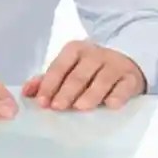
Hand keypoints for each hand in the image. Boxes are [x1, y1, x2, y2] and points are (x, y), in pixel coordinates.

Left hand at [22, 40, 145, 110]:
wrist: (126, 60)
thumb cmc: (90, 69)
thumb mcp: (69, 69)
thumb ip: (48, 79)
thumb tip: (26, 92)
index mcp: (75, 51)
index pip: (59, 67)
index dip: (49, 84)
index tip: (42, 102)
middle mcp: (95, 55)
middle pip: (79, 75)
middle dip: (67, 91)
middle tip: (58, 107)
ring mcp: (115, 66)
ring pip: (102, 80)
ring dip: (91, 94)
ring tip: (80, 107)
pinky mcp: (131, 78)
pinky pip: (124, 86)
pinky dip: (118, 95)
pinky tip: (111, 104)